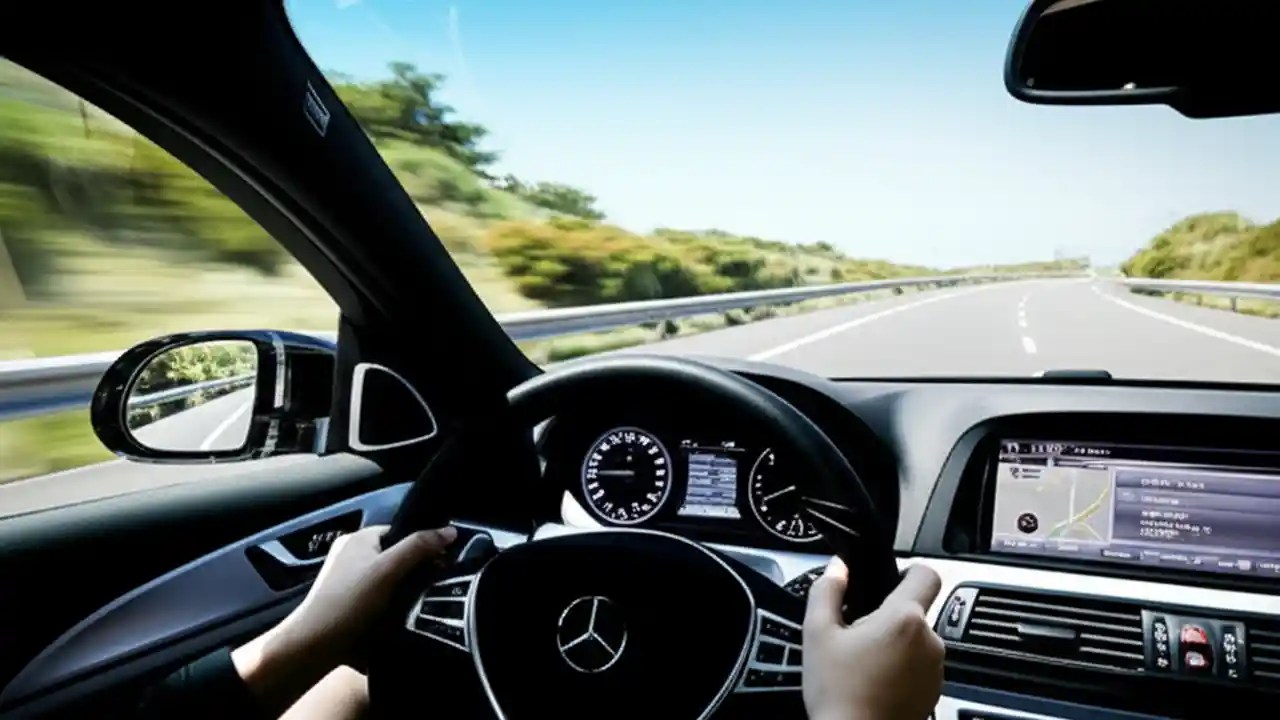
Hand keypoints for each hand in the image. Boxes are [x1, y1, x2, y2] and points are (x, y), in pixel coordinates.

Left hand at [232, 524, 456, 715]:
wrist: (315, 644)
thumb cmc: (351, 600)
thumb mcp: (389, 569)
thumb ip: (419, 547)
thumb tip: (451, 531)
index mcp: (359, 538)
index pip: (401, 532)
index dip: (422, 545)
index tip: (441, 565)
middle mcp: (351, 554)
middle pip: (395, 556)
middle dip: (414, 570)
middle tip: (433, 586)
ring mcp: (347, 579)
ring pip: (387, 579)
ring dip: (403, 591)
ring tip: (419, 603)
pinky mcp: (347, 602)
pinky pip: (377, 597)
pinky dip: (390, 605)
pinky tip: (400, 617)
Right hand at [802, 558, 943, 719]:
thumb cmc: (838, 693)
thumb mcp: (818, 634)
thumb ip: (827, 591)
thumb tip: (838, 567)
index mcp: (904, 619)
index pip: (926, 573)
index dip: (907, 570)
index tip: (888, 580)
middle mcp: (930, 642)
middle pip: (916, 611)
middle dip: (889, 616)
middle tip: (858, 634)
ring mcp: (935, 670)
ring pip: (918, 640)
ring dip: (897, 643)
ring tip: (864, 662)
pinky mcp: (934, 692)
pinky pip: (921, 666)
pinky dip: (903, 668)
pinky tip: (876, 681)